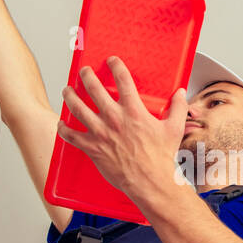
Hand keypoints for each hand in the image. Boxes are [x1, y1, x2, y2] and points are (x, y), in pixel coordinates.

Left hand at [57, 56, 191, 207]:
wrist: (151, 182)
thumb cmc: (161, 158)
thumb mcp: (174, 129)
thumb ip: (178, 108)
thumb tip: (180, 93)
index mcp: (134, 111)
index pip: (122, 80)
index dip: (115, 66)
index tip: (111, 60)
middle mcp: (114, 119)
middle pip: (94, 89)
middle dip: (87, 76)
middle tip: (84, 72)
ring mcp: (101, 133)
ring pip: (78, 108)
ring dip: (70, 96)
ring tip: (67, 90)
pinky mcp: (93, 148)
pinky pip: (72, 136)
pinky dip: (64, 128)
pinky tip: (61, 123)